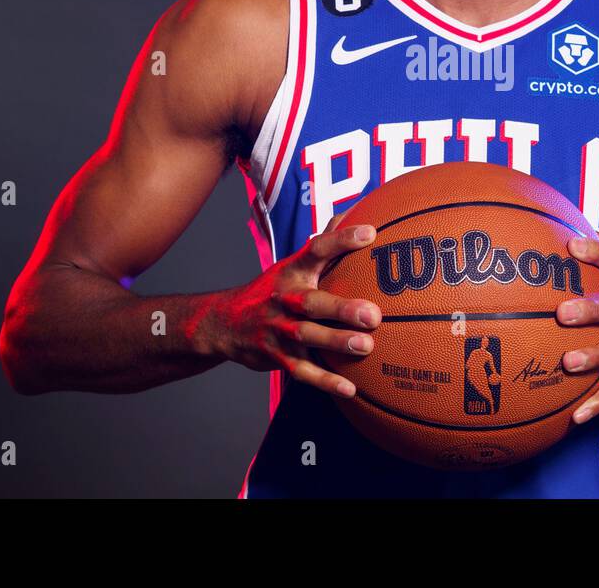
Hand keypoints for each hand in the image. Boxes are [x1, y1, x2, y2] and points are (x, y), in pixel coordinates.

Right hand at [199, 212, 379, 398]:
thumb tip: (357, 211)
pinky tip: (349, 387)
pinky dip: (324, 380)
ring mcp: (277, 329)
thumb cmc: (273, 288)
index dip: (341, 239)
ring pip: (306, 337)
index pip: (317, 249)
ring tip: (366, 346)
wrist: (224, 323)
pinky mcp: (275, 356)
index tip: (370, 233)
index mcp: (292, 271)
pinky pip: (301, 370)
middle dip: (341, 309)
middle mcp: (283, 298)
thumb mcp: (293, 263)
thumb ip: (325, 240)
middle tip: (373, 314)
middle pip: (311, 302)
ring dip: (335, 343)